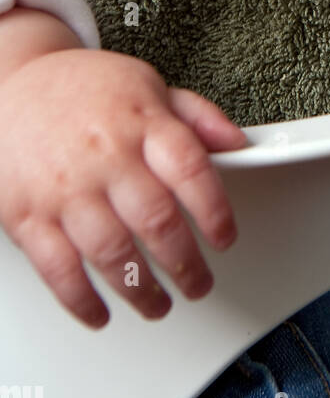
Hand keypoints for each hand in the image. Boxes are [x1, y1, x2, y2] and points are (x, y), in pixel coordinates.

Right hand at [0, 45, 247, 328]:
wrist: (9, 87)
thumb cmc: (81, 90)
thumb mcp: (147, 85)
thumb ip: (197, 116)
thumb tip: (237, 143)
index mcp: (140, 122)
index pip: (190, 169)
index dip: (215, 210)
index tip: (225, 238)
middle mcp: (104, 156)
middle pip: (156, 220)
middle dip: (186, 264)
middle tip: (199, 284)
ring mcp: (64, 188)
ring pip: (111, 253)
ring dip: (141, 290)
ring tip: (159, 304)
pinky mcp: (26, 215)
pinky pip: (58, 270)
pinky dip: (82, 301)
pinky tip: (101, 312)